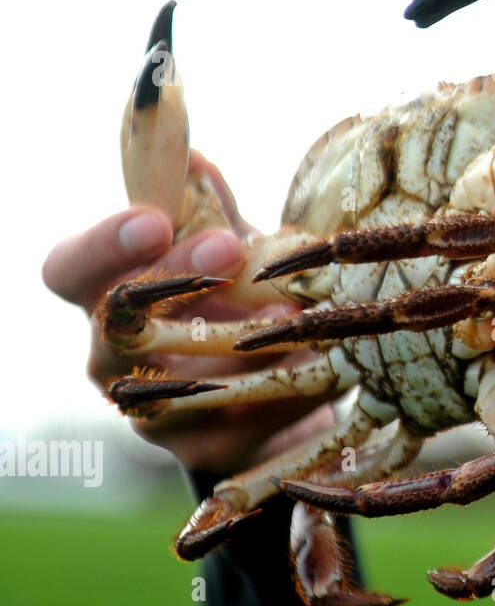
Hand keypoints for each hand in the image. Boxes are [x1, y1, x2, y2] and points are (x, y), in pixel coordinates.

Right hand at [42, 152, 336, 474]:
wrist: (276, 382)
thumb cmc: (237, 295)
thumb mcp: (226, 244)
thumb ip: (207, 205)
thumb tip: (192, 156)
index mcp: (106, 296)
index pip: (69, 271)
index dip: (102, 246)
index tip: (153, 218)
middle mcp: (111, 357)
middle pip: (112, 324)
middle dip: (170, 281)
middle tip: (229, 246)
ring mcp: (151, 412)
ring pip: (170, 385)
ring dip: (230, 343)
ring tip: (285, 311)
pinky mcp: (205, 449)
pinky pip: (236, 426)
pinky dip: (276, 391)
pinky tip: (314, 361)